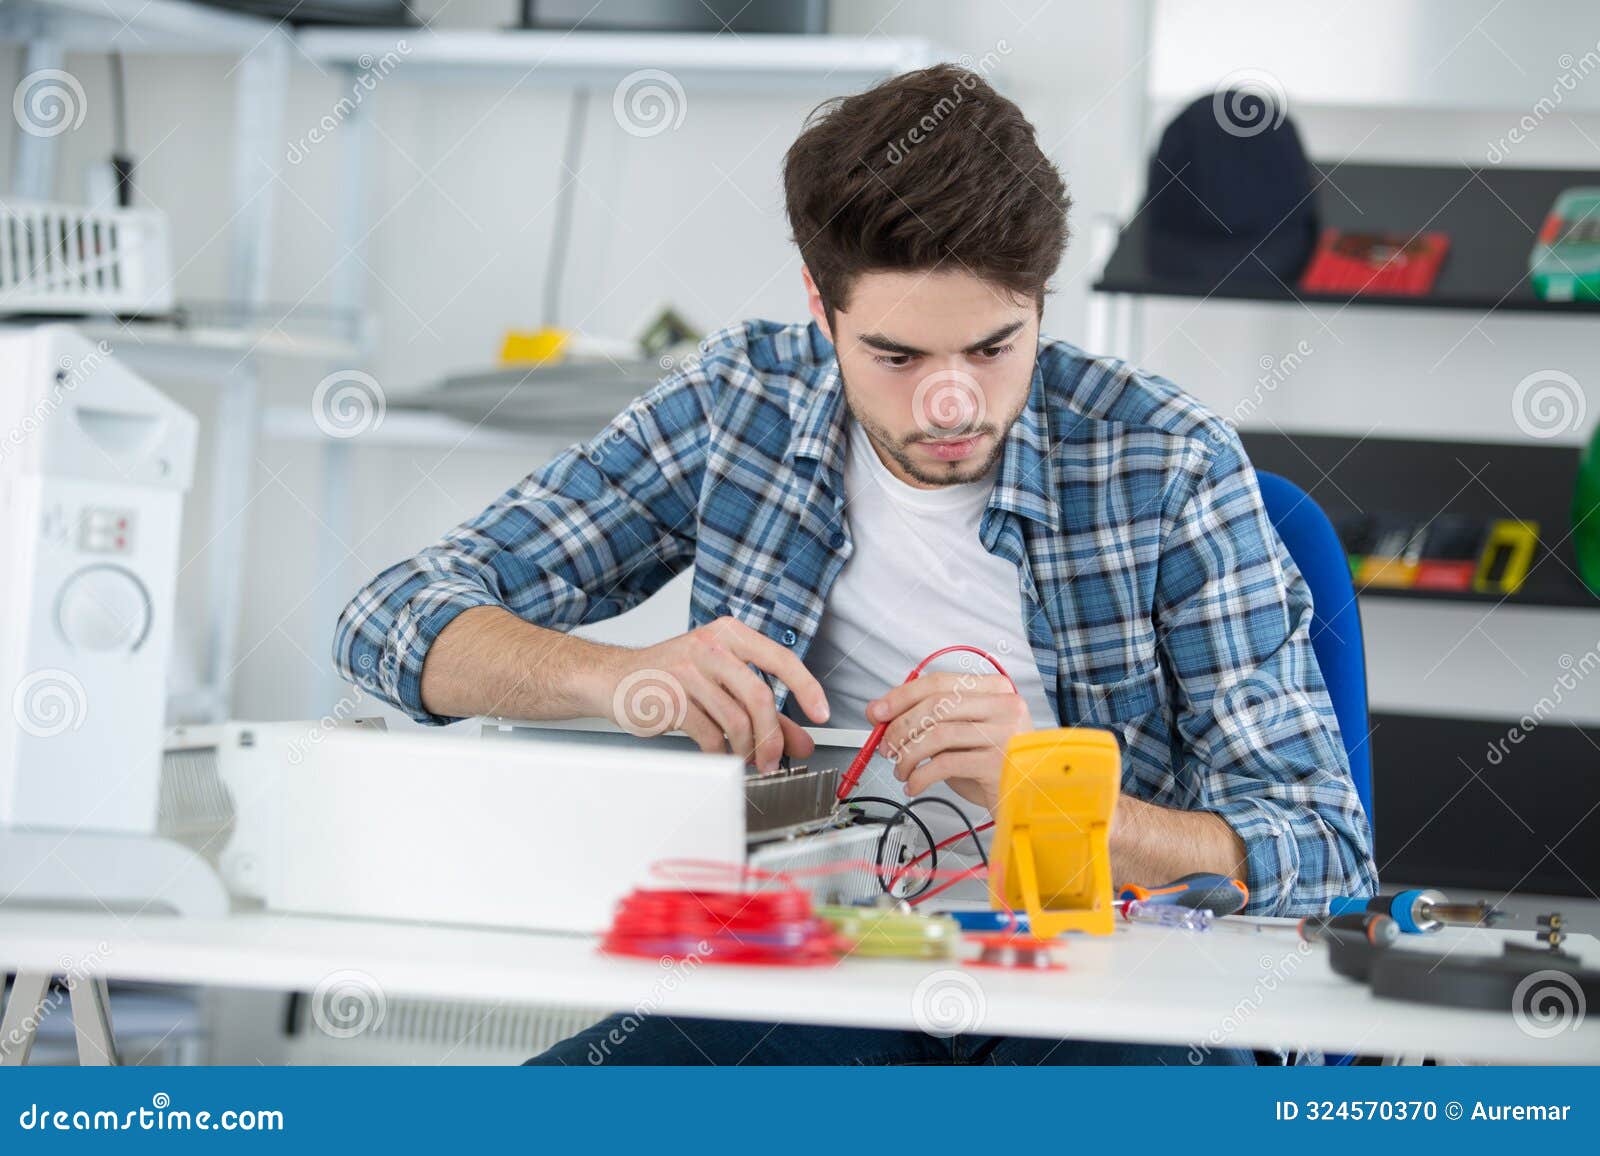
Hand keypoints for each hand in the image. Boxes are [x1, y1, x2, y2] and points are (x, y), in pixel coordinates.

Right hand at [589, 617, 829, 771]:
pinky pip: (710, 734)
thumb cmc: (671, 677)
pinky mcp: (672, 696)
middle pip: (760, 697)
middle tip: (777, 759)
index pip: (781, 659)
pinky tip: (720, 753)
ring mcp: (689, 670)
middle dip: (773, 737)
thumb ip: (765, 710)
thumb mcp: (722, 683)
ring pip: (736, 720)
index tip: (821, 714)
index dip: (807, 688)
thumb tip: (800, 738)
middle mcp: (711, 646)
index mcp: (729, 634)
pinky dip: (720, 752)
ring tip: (748, 759)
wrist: (615, 680)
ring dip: (748, 749)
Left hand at [868, 673, 1030, 811]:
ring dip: (907, 755)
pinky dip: (920, 776)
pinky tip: (914, 784)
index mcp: (995, 689)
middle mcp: (1003, 706)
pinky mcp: (998, 764)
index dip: (901, 696)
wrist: (1028, 796)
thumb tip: (881, 712)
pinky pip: (945, 764)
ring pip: (937, 735)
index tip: (877, 711)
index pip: (939, 682)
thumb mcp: (963, 733)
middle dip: (900, 727)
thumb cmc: (993, 764)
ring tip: (900, 769)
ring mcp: (1004, 734)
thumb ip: (931, 719)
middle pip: (935, 705)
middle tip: (885, 746)